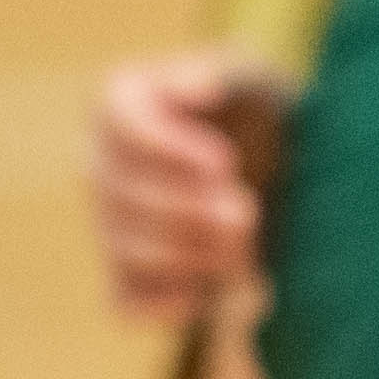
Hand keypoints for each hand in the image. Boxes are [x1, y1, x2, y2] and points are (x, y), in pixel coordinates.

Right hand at [91, 49, 268, 325]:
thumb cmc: (261, 108)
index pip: (120, 127)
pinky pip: (127, 303)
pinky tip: (210, 291)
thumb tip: (196, 89)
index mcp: (118, 103)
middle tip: (247, 212)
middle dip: (190, 210)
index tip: (224, 163)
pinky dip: (168, 303)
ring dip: (190, 256)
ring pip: (127, 251)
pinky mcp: (127, 274)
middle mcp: (99, 163)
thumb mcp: (254, 80)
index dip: (167, 151)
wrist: (279, 161)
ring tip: (243, 246)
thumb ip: (225, 75)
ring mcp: (108, 223)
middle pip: (124, 195)